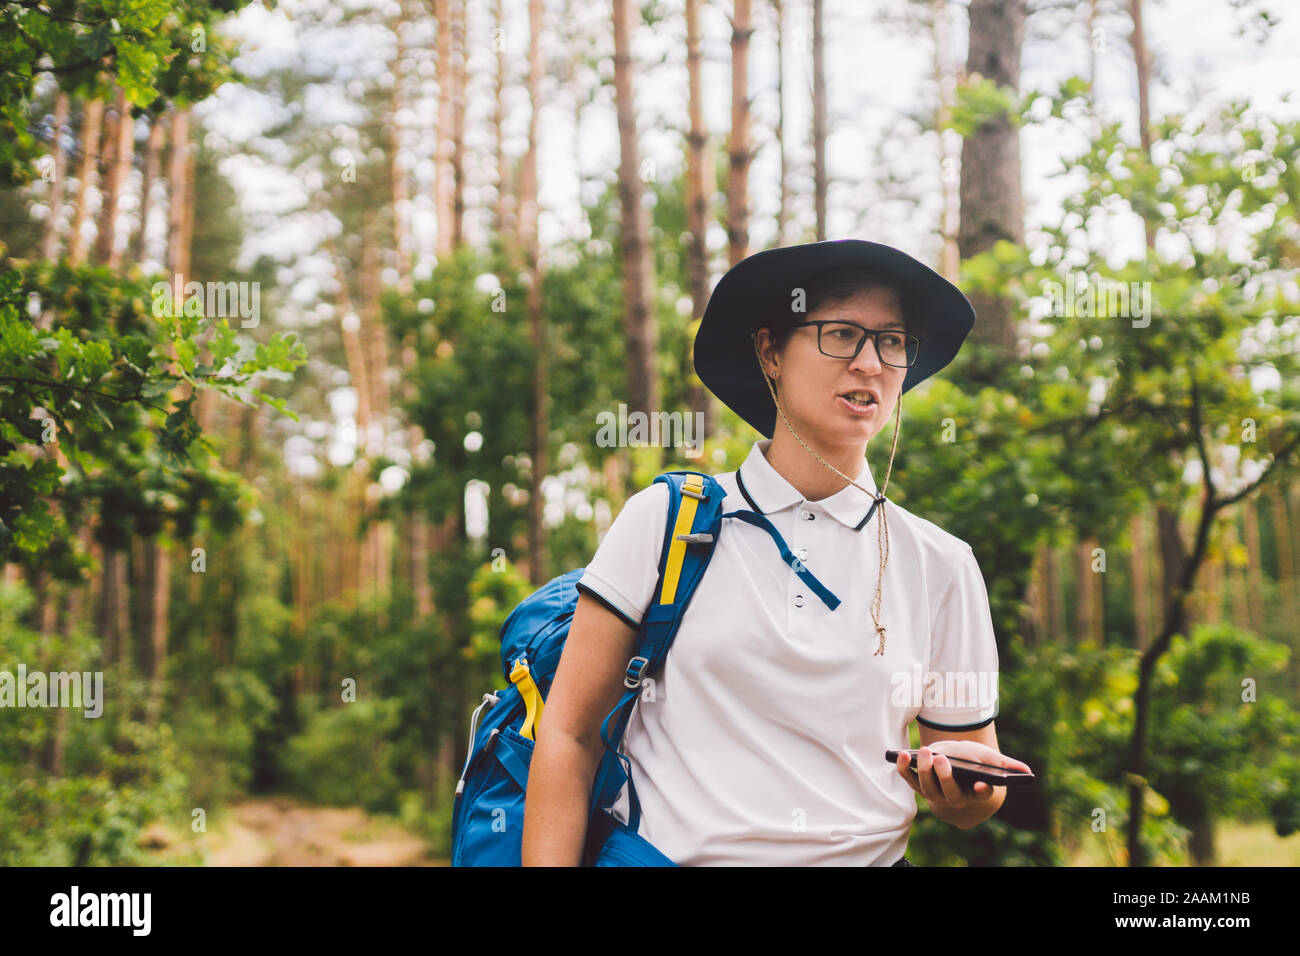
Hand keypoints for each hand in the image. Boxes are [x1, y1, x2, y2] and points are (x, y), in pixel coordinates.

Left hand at [894, 741, 1031, 829]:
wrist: (961, 786)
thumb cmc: (978, 770)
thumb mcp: (993, 765)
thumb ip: (1008, 767)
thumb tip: (1028, 772)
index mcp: (977, 794)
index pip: (981, 795)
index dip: (981, 791)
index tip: (981, 784)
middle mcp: (957, 800)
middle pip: (950, 792)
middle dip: (945, 777)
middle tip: (942, 759)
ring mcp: (937, 797)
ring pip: (928, 788)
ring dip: (924, 771)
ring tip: (924, 752)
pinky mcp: (922, 789)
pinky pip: (910, 782)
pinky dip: (904, 769)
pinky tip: (902, 754)